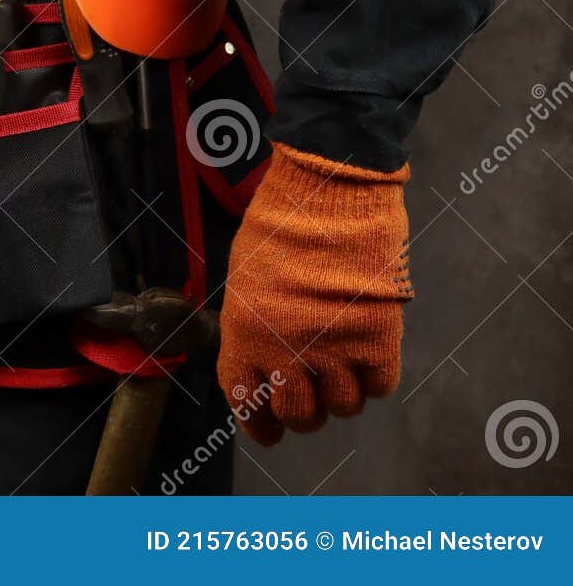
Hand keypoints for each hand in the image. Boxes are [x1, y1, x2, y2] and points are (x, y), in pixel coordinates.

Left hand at [218, 142, 410, 443]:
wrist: (327, 192)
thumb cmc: (280, 225)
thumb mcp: (245, 278)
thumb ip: (253, 326)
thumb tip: (265, 362)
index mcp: (244, 332)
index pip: (246, 402)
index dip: (259, 424)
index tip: (269, 432)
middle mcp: (285, 349)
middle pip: (299, 414)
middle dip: (304, 412)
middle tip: (312, 396)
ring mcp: (334, 346)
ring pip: (343, 407)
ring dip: (341, 396)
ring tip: (340, 370)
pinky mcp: (377, 336)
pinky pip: (379, 385)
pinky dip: (374, 379)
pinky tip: (367, 356)